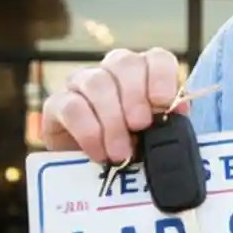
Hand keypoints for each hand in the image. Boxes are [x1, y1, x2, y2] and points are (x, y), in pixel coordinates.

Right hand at [41, 47, 186, 163]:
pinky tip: (99, 153)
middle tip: (141, 126)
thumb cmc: (132, 149)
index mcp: (144, 73)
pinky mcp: (57, 104)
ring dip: (112, 120)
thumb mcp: (154, 137)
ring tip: (120, 152)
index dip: (162, 77)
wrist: (92, 174)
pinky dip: (88, 132)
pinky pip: (71, 107)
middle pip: (124, 63)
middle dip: (135, 96)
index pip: (156, 58)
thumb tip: (176, 116)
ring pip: (97, 82)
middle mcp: (112, 71)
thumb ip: (165, 124)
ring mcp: (82, 83)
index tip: (164, 103)